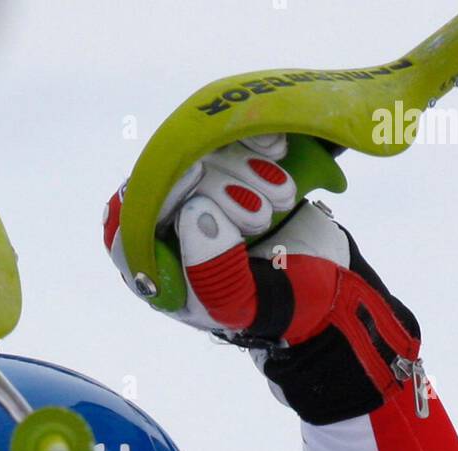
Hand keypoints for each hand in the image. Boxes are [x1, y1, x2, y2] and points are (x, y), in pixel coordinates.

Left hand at [104, 136, 422, 423]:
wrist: (330, 289)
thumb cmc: (281, 308)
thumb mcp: (243, 304)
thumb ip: (213, 271)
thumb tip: (195, 215)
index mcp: (156, 270)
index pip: (128, 223)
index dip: (157, 194)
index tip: (196, 176)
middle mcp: (170, 229)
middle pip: (169, 181)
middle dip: (220, 187)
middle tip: (261, 217)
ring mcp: (202, 194)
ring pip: (200, 153)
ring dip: (245, 169)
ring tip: (281, 201)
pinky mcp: (234, 169)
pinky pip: (230, 135)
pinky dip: (255, 139)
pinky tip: (277, 151)